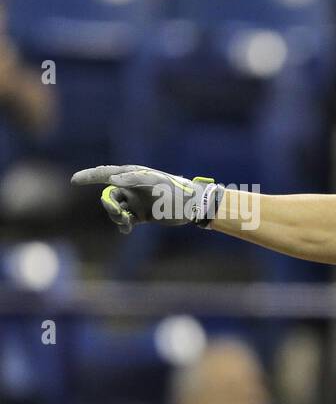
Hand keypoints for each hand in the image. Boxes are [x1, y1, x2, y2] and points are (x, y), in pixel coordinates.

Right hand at [71, 164, 222, 233]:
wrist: (194, 206)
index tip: (74, 181)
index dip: (89, 176)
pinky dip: (123, 225)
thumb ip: (134, 178)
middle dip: (109, 205)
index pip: (105, 174)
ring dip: (116, 217)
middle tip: (119, 214)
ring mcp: (136, 202)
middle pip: (108, 196)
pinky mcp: (142, 215)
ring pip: (115, 210)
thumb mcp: (157, 183)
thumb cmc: (177, 191)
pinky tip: (127, 230)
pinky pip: (125, 220)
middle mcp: (132, 188)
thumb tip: (112, 179)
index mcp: (133, 175)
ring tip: (127, 222)